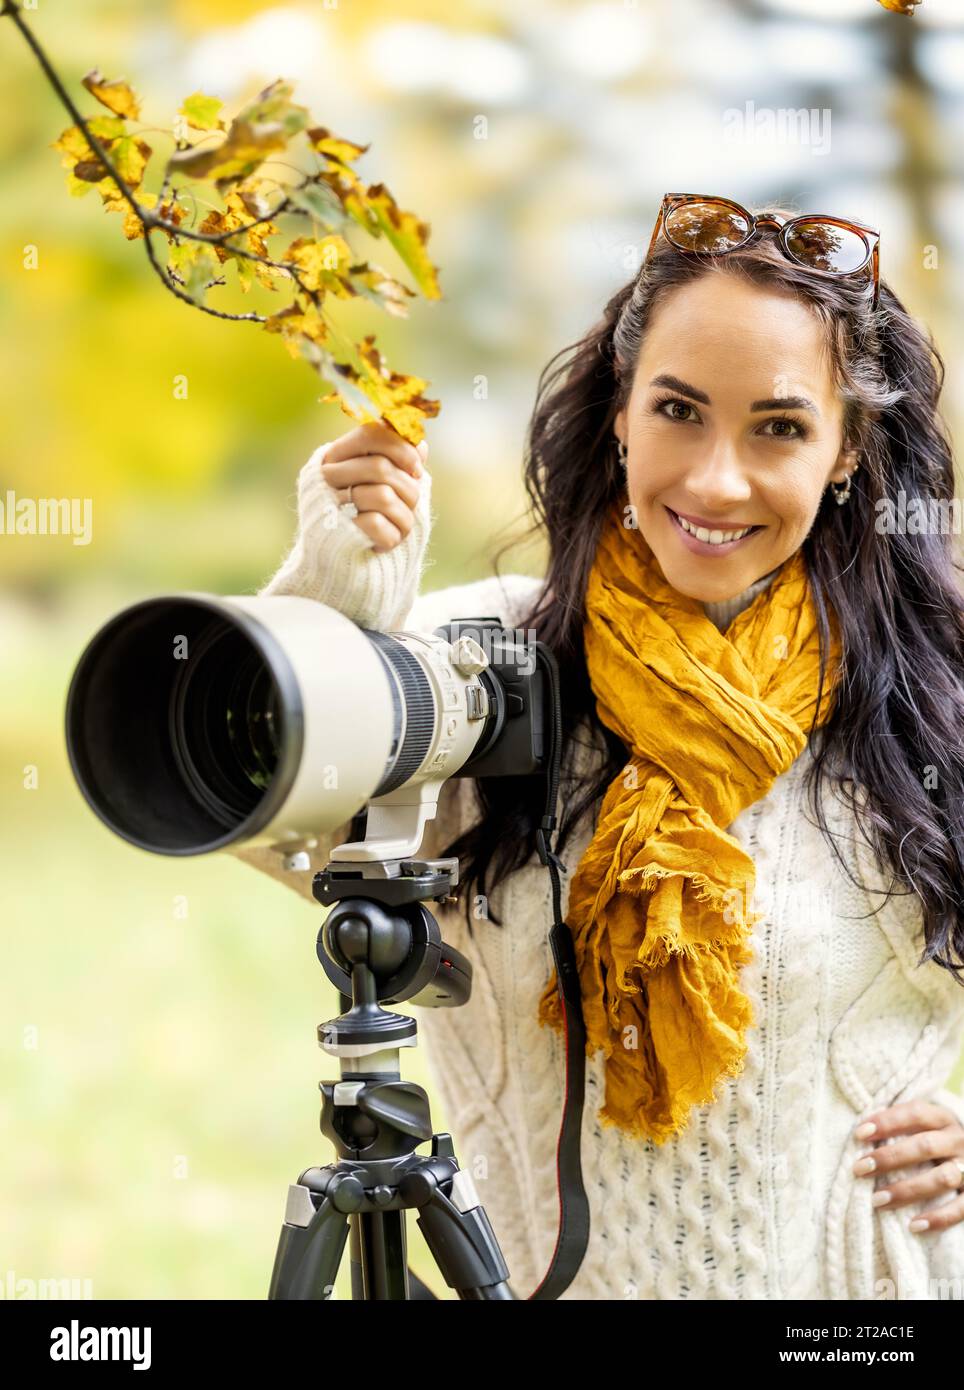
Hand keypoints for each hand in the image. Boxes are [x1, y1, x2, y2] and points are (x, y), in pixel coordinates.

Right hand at [321, 422, 426, 553]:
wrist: (344, 558)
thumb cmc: (369, 513)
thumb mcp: (386, 482)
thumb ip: (400, 460)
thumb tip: (420, 445)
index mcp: (336, 456)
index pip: (371, 433)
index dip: (402, 448)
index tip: (416, 469)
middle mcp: (327, 476)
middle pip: (381, 467)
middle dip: (408, 487)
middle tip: (409, 502)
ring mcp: (329, 504)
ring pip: (383, 496)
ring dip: (403, 514)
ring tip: (395, 523)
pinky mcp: (338, 533)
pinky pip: (377, 525)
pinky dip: (391, 536)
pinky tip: (384, 541)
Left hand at [851, 1099, 963, 1233]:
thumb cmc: (933, 1141)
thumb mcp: (922, 1126)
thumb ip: (899, 1128)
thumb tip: (861, 1135)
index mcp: (943, 1119)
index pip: (915, 1113)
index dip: (887, 1122)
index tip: (859, 1134)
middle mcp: (958, 1141)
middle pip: (925, 1146)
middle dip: (890, 1157)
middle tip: (860, 1168)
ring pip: (942, 1178)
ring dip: (907, 1190)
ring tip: (877, 1200)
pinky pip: (961, 1209)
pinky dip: (938, 1218)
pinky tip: (913, 1226)